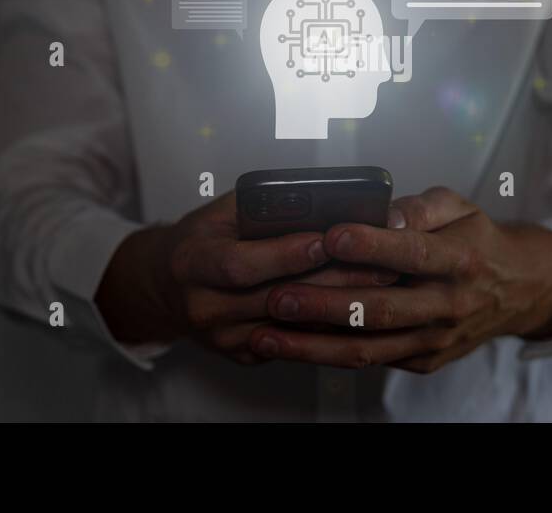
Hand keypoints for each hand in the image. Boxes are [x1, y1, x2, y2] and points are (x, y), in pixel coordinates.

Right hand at [94, 193, 397, 364]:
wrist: (168, 285)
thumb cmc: (205, 237)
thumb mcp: (220, 212)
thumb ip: (261, 206)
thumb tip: (321, 197)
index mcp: (192, 262)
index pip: (241, 264)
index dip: (285, 253)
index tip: (327, 239)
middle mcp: (203, 307)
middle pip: (275, 298)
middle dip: (332, 280)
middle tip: (381, 263)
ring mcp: (223, 337)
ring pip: (292, 326)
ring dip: (342, 305)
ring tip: (383, 284)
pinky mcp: (243, 354)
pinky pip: (294, 342)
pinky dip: (329, 326)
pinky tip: (362, 309)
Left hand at [248, 187, 551, 372]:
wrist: (515, 290)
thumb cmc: (474, 238)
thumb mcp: (457, 207)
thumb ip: (419, 206)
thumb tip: (383, 212)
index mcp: (459, 259)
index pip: (413, 253)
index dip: (372, 246)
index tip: (330, 236)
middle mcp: (448, 305)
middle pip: (381, 310)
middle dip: (323, 305)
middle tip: (276, 297)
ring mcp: (434, 339)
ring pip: (367, 348)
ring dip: (312, 344)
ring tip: (265, 334)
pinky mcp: (422, 361)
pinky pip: (369, 361)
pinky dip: (326, 355)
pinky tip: (289, 345)